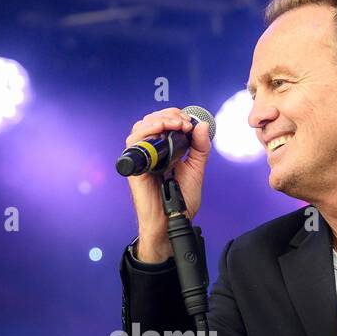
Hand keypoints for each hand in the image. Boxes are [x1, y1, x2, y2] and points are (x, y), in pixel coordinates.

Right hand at [123, 107, 212, 261]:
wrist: (172, 220)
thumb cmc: (181, 201)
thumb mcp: (196, 169)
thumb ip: (200, 148)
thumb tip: (202, 125)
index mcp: (165, 151)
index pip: (164, 122)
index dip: (176, 116)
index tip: (191, 122)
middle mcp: (152, 152)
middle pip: (152, 120)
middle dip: (170, 115)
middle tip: (185, 123)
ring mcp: (142, 158)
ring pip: (141, 126)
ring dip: (160, 119)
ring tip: (177, 124)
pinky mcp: (135, 166)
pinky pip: (134, 142)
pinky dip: (148, 130)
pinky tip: (162, 130)